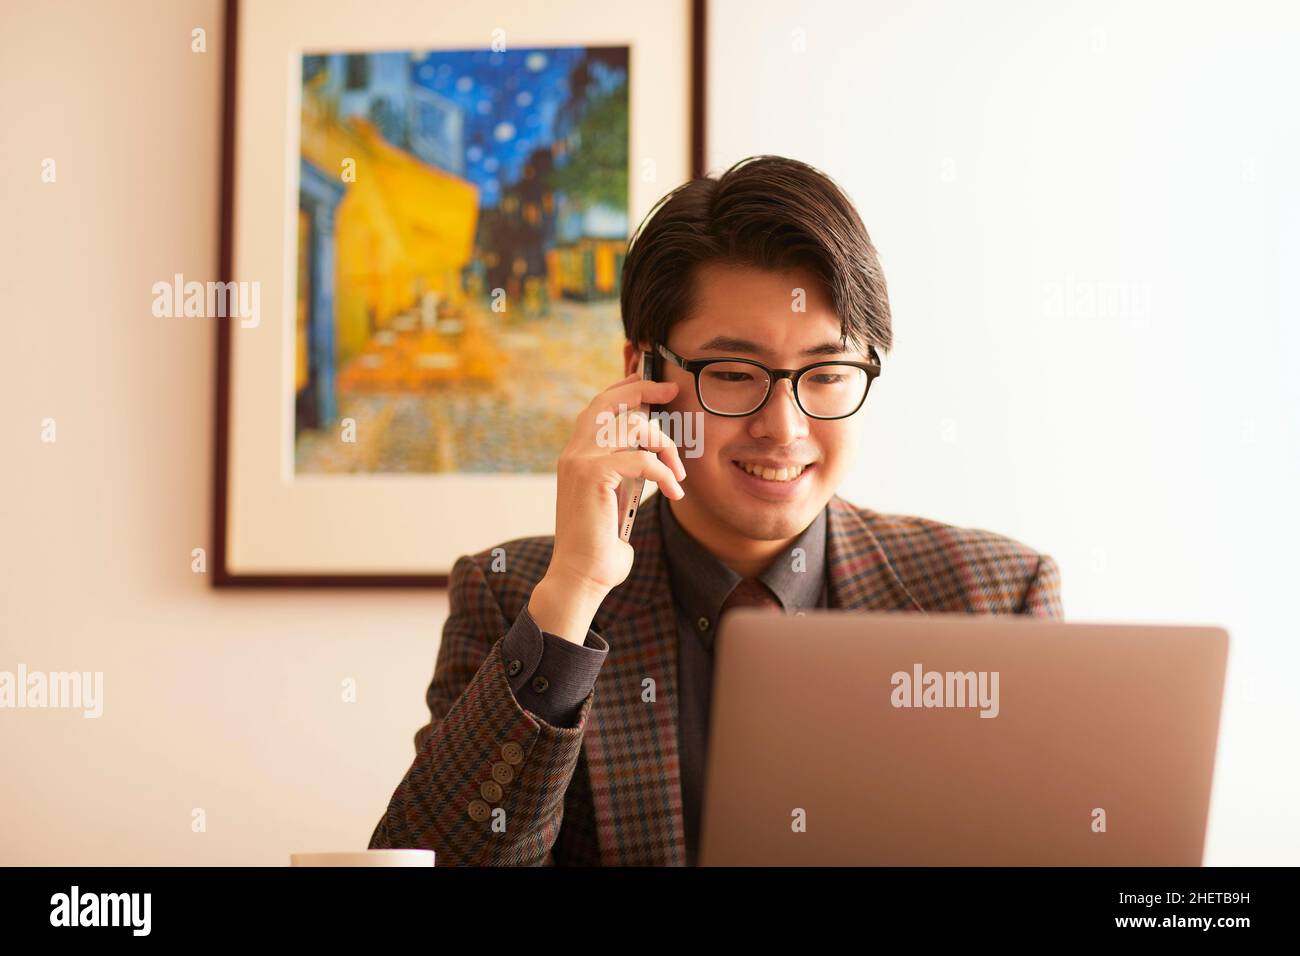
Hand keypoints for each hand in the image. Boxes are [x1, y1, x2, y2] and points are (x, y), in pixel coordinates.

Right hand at [529, 372, 686, 642]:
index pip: (599, 406)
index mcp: (576, 455)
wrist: (581, 576)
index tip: (658, 388)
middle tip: (672, 391)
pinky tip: (675, 491)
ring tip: (678, 473)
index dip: (628, 389)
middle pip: (610, 402)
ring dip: (664, 445)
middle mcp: (574, 452)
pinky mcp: (593, 476)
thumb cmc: (601, 544)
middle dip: (644, 389)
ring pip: (631, 426)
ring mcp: (580, 462)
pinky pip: (642, 459)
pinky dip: (666, 473)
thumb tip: (650, 452)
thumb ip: (624, 471)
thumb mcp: (615, 498)